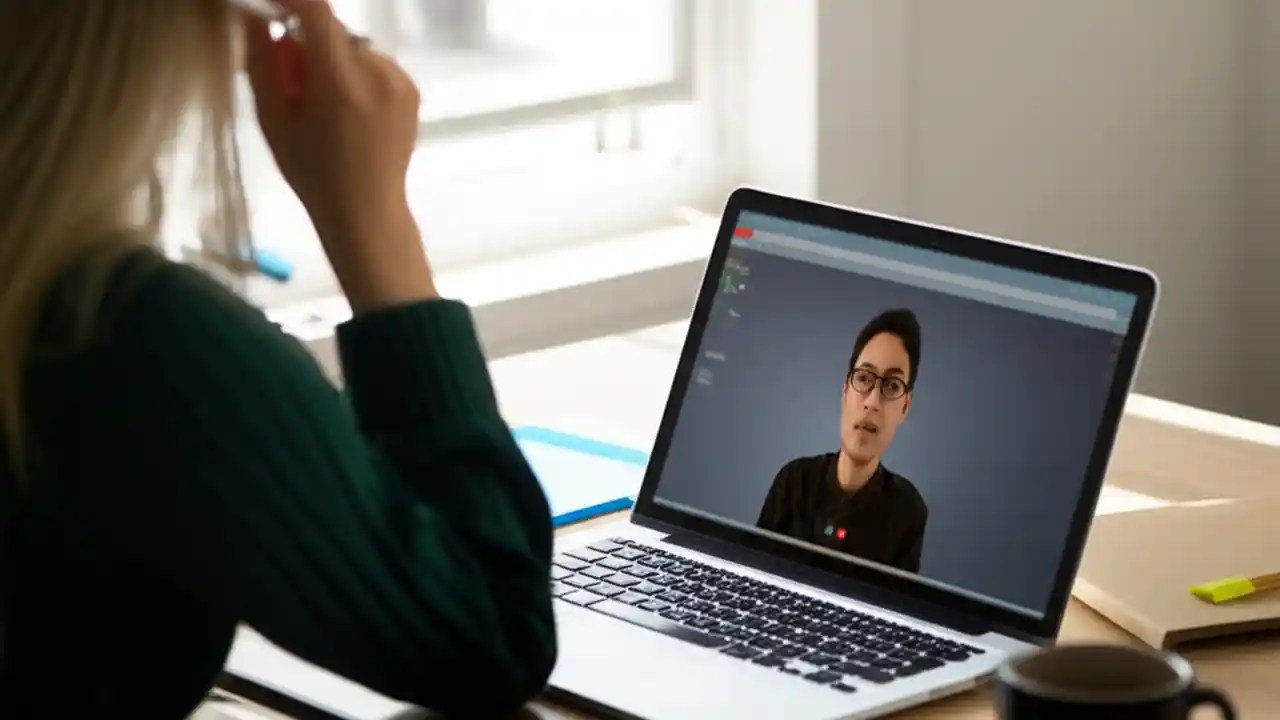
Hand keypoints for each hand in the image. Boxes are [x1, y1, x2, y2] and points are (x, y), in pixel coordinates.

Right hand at [243, 0, 436, 311]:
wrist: (367, 211)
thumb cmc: (312, 172)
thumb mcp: (273, 121)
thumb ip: (262, 62)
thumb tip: (255, 16)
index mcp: (340, 83)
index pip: (316, 11)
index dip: (290, 0)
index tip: (271, 6)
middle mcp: (377, 74)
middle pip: (334, 31)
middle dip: (308, 41)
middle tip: (293, 77)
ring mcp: (400, 81)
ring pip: (355, 46)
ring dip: (334, 59)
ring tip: (325, 103)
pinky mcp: (412, 90)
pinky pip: (375, 64)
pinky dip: (357, 74)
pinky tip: (351, 111)